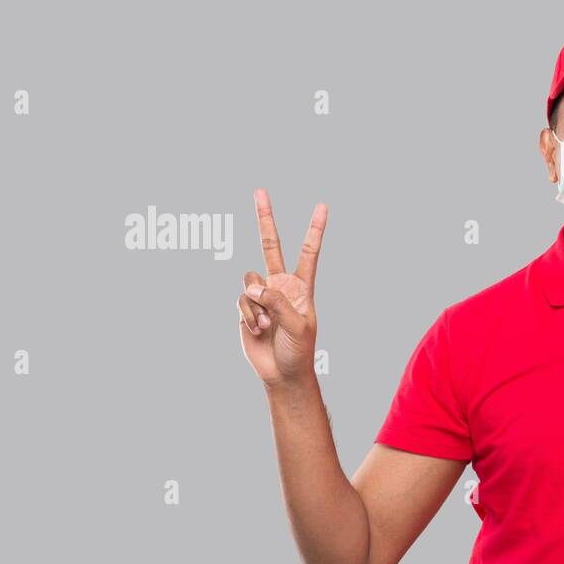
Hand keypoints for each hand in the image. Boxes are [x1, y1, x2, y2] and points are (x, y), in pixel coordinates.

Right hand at [237, 189, 326, 387]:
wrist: (282, 373)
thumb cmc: (298, 350)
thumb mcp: (297, 325)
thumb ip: (277, 302)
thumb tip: (253, 286)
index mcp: (301, 287)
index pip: (309, 252)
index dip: (315, 230)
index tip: (322, 207)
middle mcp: (280, 285)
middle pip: (270, 245)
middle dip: (264, 218)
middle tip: (260, 191)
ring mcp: (261, 295)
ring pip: (249, 280)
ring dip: (255, 303)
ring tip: (266, 325)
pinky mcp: (245, 307)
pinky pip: (241, 300)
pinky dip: (247, 315)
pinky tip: (257, 330)